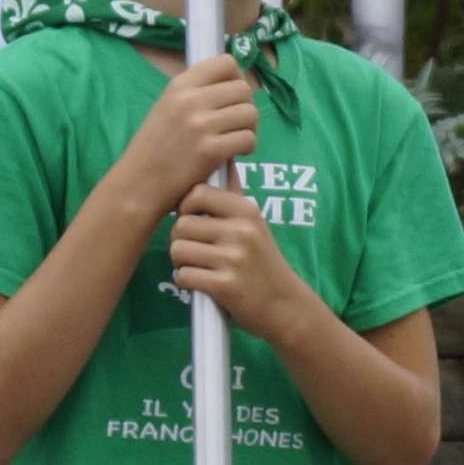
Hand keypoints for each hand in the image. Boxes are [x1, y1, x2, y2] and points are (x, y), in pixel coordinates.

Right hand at [109, 54, 259, 216]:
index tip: (231, 97)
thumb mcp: (167, 107)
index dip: (236, 78)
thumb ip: (195, 93)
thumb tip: (234, 80)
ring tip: (233, 139)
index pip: (226, 63)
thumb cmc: (154, 148)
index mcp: (179, 85)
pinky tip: (232, 154)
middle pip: (243, 89)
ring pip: (250, 113)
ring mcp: (200, 125)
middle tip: (234, 125)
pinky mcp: (210, 150)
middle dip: (245, 107)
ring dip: (248, 128)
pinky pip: (248, 139)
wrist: (138, 184)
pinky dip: (246, 147)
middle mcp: (190, 100)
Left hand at [169, 177, 307, 337]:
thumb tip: (225, 160)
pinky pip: (183, 276)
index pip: (197, 193)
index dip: (186, 208)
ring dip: (182, 262)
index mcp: (247, 211)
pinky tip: (202, 284)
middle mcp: (241, 231)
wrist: (285, 304)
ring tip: (199, 267)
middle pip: (181, 225)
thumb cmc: (264, 263)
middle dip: (180, 240)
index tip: (194, 221)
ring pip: (178, 250)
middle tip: (195, 251)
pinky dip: (187, 282)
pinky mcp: (224, 285)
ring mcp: (233, 259)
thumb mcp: (255, 226)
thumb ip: (235, 198)